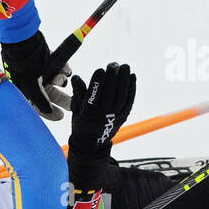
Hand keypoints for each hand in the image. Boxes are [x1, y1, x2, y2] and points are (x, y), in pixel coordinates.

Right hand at [0, 31, 72, 120]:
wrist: (24, 43)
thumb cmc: (23, 67)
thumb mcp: (31, 88)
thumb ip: (40, 102)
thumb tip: (49, 113)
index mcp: (26, 91)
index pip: (39, 106)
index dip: (50, 113)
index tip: (61, 116)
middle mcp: (34, 82)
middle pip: (52, 95)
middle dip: (63, 99)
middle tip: (73, 104)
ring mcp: (41, 71)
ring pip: (57, 81)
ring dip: (61, 81)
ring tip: (62, 79)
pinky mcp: (49, 60)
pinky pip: (60, 68)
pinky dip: (64, 69)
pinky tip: (66, 71)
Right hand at [67, 63, 136, 188]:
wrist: (92, 144)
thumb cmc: (81, 123)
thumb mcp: (76, 109)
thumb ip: (78, 93)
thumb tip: (76, 77)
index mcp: (88, 113)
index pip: (93, 96)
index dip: (98, 82)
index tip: (100, 70)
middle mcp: (103, 116)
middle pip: (110, 94)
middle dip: (113, 78)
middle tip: (113, 64)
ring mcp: (115, 116)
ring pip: (122, 96)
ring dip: (124, 80)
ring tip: (124, 66)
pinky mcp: (124, 116)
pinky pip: (129, 101)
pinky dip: (132, 88)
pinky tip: (132, 76)